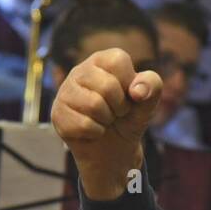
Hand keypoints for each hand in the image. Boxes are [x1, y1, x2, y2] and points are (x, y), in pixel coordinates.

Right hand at [51, 48, 163, 199]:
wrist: (113, 149)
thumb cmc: (128, 118)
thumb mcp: (147, 101)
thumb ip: (152, 86)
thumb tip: (137, 91)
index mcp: (102, 60)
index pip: (118, 61)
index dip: (129, 84)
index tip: (129, 95)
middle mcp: (80, 71)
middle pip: (107, 86)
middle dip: (119, 106)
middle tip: (116, 112)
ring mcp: (65, 91)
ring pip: (94, 105)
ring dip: (107, 120)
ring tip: (105, 120)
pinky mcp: (58, 113)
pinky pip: (83, 124)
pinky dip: (96, 132)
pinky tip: (93, 130)